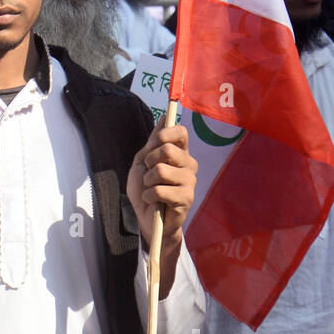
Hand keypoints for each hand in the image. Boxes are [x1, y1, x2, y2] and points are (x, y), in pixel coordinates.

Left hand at [127, 123, 196, 297]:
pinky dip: (149, 195)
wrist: (146, 217)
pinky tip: (153, 201)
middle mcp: (189, 165)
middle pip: (167, 149)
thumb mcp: (143, 161)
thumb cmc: (146, 189)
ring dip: (147, 181)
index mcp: (180, 153)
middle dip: (149, 161)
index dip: (164, 134)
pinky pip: (161, 190)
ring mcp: (190, 182)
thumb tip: (164, 117)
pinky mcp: (186, 199)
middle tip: (148, 174)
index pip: (180, 132)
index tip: (154, 145)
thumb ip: (153, 141)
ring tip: (150, 189)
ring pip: (161, 170)